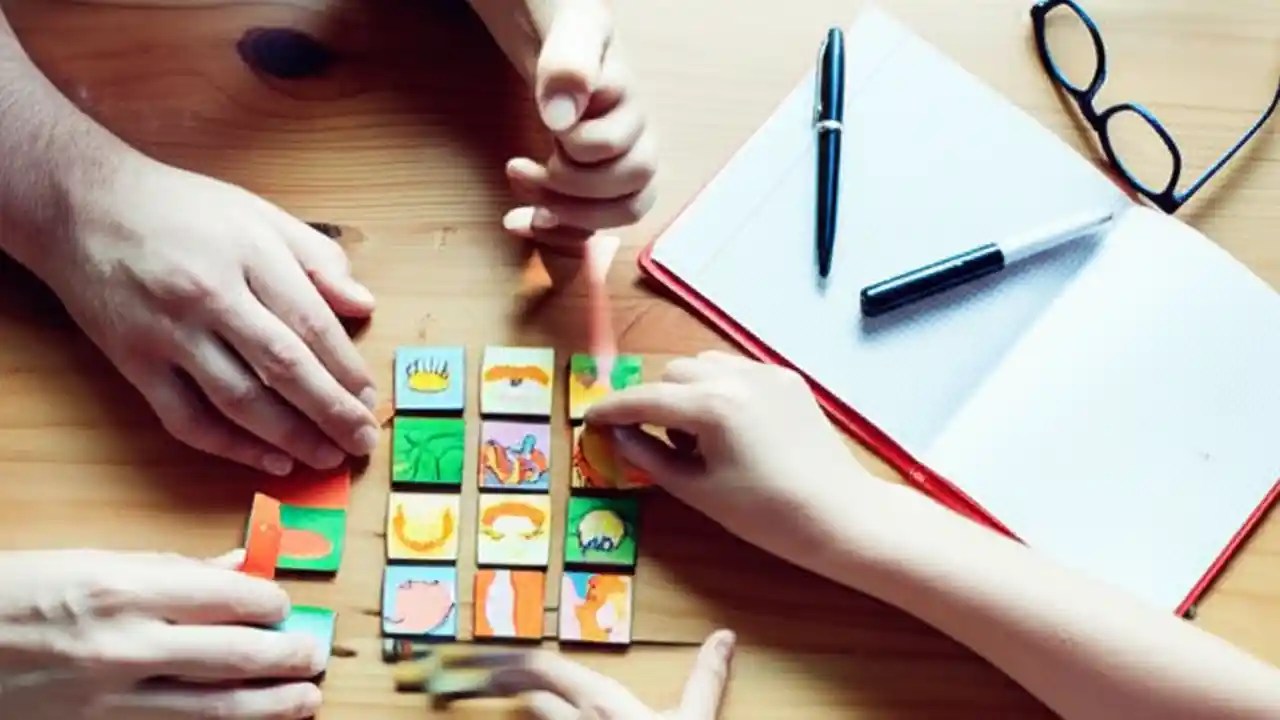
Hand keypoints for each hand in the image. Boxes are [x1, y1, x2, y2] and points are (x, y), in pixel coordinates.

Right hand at [0, 549, 323, 719]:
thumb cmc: (11, 593)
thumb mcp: (89, 559)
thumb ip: (170, 567)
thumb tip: (236, 566)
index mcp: (124, 588)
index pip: (229, 597)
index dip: (270, 602)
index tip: (284, 604)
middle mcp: (123, 645)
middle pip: (234, 655)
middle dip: (286, 656)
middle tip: (314, 655)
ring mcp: (108, 697)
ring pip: (213, 708)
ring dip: (269, 707)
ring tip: (304, 700)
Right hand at [43, 154, 379, 474]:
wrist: (81, 205)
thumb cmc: (181, 208)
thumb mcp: (258, 214)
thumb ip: (317, 257)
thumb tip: (364, 304)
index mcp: (249, 254)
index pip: (312, 323)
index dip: (347, 369)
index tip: (371, 400)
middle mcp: (210, 295)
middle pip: (283, 366)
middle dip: (331, 411)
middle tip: (362, 443)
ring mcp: (168, 333)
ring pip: (238, 400)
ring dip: (290, 437)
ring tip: (326, 457)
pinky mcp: (134, 363)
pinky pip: (186, 418)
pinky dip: (230, 446)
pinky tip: (268, 459)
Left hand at [492, 630, 734, 718]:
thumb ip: (705, 678)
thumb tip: (724, 637)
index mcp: (602, 704)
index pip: (543, 669)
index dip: (512, 658)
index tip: (490, 654)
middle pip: (529, 695)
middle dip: (507, 681)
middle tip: (491, 675)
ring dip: (525, 711)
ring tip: (511, 701)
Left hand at [502, 0, 656, 247]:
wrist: (552, 29)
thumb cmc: (561, 21)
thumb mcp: (570, 23)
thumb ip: (569, 60)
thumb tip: (562, 117)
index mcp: (629, 98)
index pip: (621, 149)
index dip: (580, 147)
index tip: (545, 123)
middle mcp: (636, 134)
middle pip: (633, 189)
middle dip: (572, 188)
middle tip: (520, 167)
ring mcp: (620, 160)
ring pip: (623, 213)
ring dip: (568, 216)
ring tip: (522, 195)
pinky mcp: (597, 182)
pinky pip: (599, 226)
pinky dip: (560, 235)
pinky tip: (521, 221)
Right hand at [584, 351, 878, 561]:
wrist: (840, 515)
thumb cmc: (766, 515)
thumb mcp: (698, 491)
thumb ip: (650, 458)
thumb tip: (618, 438)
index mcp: (712, 406)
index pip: (644, 399)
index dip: (611, 410)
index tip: (590, 420)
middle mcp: (737, 376)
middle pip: (673, 374)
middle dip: (656, 402)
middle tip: (661, 443)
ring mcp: (766, 373)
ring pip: (705, 366)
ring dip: (688, 392)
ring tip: (700, 438)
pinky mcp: (787, 380)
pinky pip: (737, 371)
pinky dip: (720, 391)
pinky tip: (732, 430)